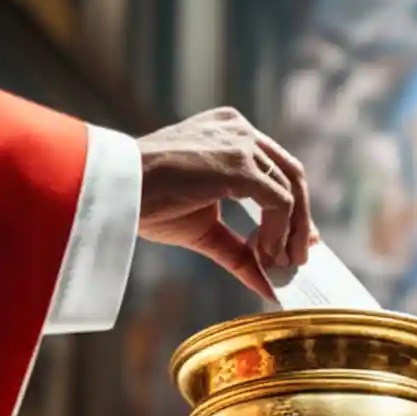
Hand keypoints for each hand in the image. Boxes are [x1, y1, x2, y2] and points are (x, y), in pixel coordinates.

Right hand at [136, 107, 314, 299]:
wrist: (115, 188)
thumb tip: (267, 285)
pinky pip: (279, 201)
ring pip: (291, 188)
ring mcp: (241, 143)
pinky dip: (278, 231)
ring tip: (281, 263)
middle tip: (300, 256)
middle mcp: (240, 130)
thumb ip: (238, 250)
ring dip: (292, 231)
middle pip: (291, 174)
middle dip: (301, 220)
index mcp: (230, 133)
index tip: (297, 240)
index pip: (276, 167)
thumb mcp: (204, 228)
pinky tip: (263, 253)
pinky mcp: (240, 163)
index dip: (293, 206)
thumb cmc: (148, 202)